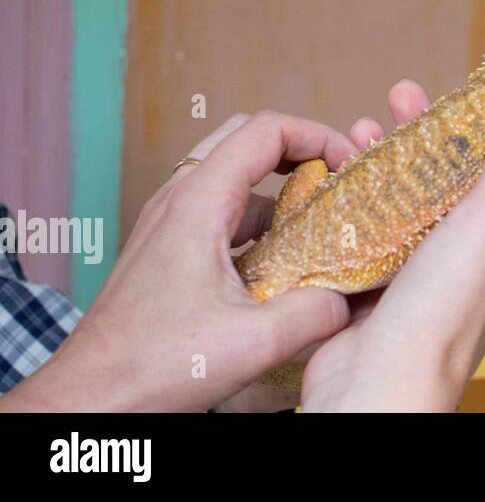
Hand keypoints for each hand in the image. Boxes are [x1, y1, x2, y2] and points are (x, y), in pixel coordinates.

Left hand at [1, 112, 357, 411]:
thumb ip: (315, 312)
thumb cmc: (152, 365)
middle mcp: (179, 200)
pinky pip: (221, 210)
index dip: (318, 136)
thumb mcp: (253, 342)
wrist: (90, 397)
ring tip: (319, 221)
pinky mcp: (167, 249)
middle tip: (337, 178)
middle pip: (247, 138)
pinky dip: (259, 218)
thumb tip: (352, 298)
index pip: (266, 130)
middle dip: (301, 148)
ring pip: (233, 174)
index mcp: (198, 202)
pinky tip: (283, 261)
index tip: (351, 165)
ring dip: (279, 186)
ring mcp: (169, 222)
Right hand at [299, 80, 484, 410]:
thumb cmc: (443, 310)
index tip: (467, 90)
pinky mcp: (373, 285)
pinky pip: (367, 229)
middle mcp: (467, 260)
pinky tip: (336, 170)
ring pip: (404, 200)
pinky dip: (353, 195)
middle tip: (400, 96)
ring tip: (360, 126)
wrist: (374, 382)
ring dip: (384, 157)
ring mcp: (418, 273)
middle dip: (424, 132)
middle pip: (449, 179)